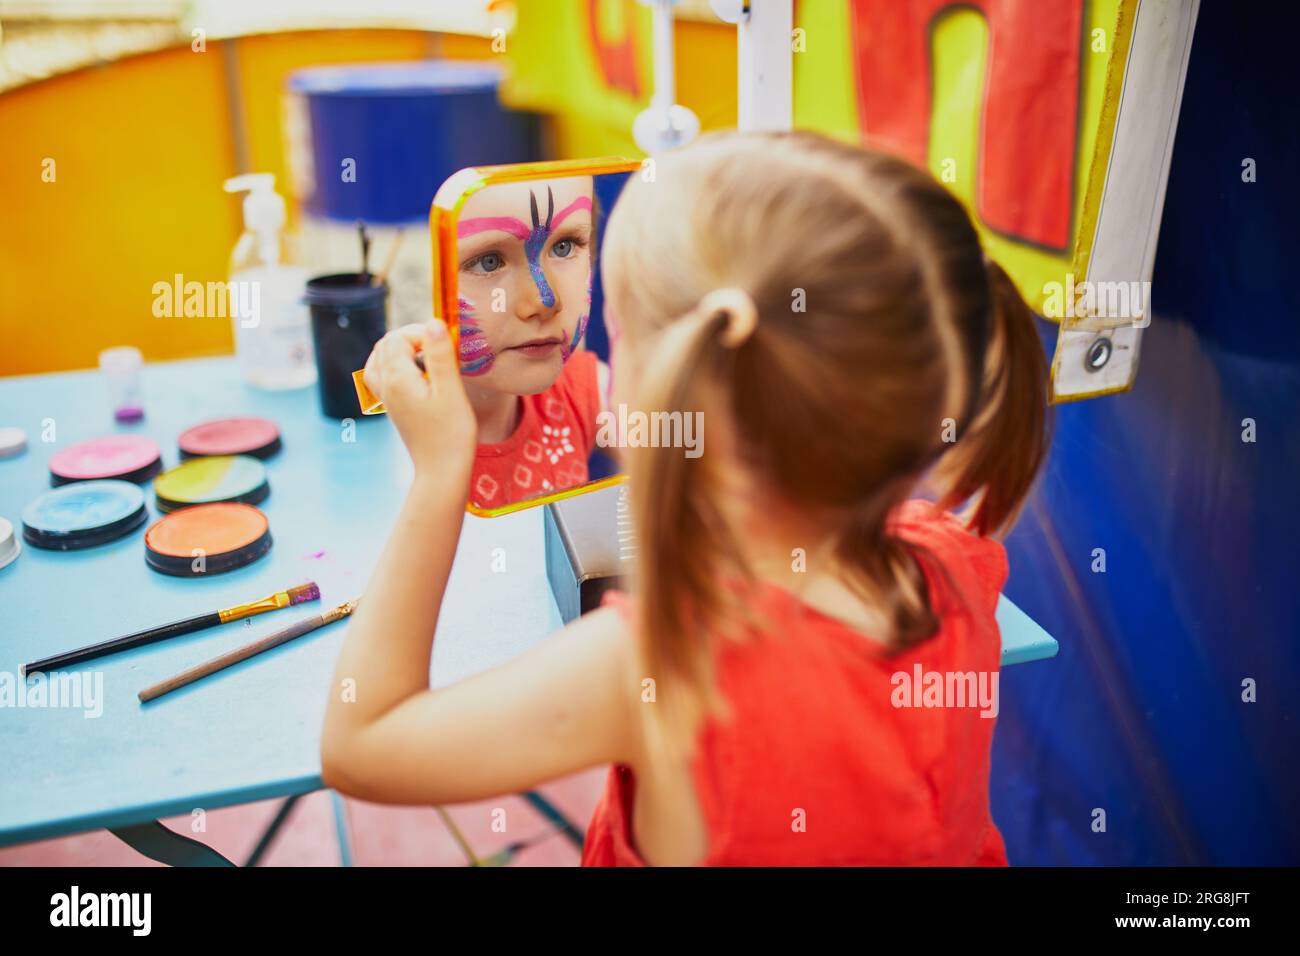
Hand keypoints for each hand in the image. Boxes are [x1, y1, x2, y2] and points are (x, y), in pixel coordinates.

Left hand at [363, 321, 475, 478]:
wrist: (441, 471)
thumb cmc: (451, 434)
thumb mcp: (451, 391)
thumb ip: (440, 355)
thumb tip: (433, 323)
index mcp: (397, 378)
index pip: (397, 337)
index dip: (421, 333)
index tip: (445, 345)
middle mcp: (385, 386)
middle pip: (386, 345)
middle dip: (411, 338)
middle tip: (439, 349)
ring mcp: (387, 398)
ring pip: (380, 360)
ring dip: (401, 351)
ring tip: (427, 358)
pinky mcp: (394, 408)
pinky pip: (381, 377)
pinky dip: (394, 367)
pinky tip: (415, 374)